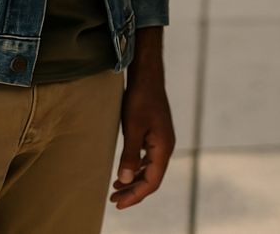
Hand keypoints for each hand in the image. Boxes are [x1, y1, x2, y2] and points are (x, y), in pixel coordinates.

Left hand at [111, 28, 174, 209]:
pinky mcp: (155, 134)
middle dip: (133, 191)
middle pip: (151, 178)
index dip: (136, 195)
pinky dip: (136, 168)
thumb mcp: (132, 128)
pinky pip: (147, 159)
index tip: (118, 203)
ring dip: (133, 181)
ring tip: (115, 189)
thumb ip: (130, 155)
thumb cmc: (141, 99)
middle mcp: (165, 147)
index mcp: (163, 148)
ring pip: (149, 169)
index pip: (152, 181)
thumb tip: (124, 180)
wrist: (147, 76)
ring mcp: (161, 140)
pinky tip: (124, 171)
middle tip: (114, 200)